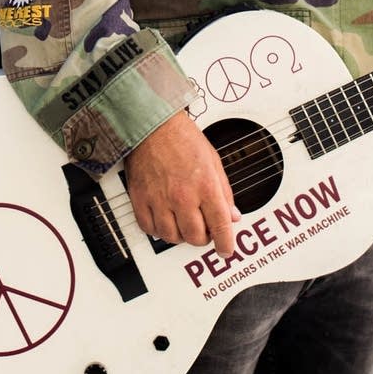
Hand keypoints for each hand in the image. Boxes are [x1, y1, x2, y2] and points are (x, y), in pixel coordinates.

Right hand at [124, 113, 238, 258]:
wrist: (152, 123)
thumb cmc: (182, 137)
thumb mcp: (213, 161)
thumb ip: (224, 192)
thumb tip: (232, 215)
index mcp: (205, 185)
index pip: (220, 226)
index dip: (225, 244)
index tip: (226, 249)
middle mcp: (182, 195)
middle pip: (195, 237)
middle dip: (203, 238)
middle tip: (204, 229)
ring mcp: (159, 199)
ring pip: (172, 237)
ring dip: (180, 236)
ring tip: (183, 223)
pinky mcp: (140, 198)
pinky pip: (149, 228)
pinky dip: (158, 230)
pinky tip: (164, 220)